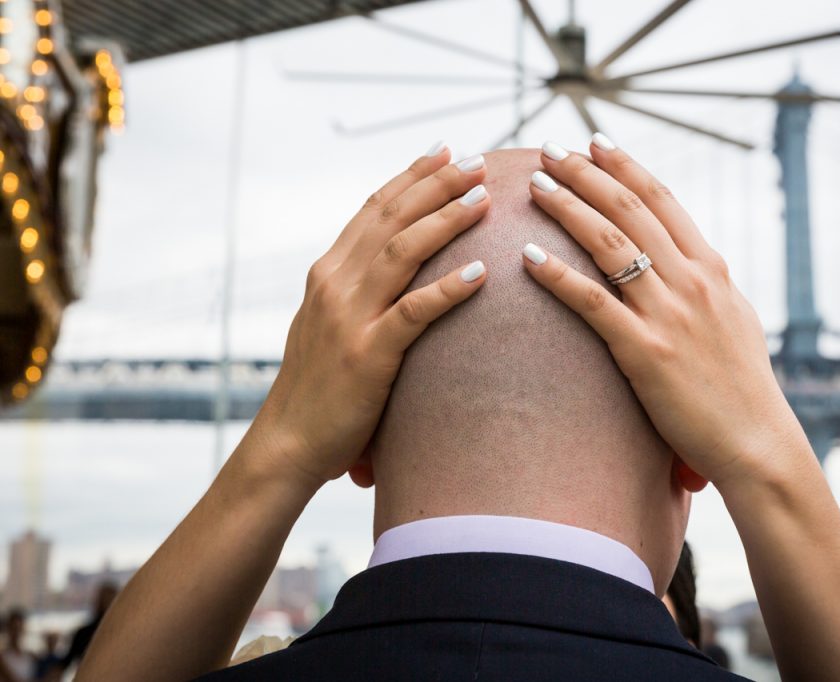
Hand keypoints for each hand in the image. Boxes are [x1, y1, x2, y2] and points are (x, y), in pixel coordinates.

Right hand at [251, 145, 490, 486]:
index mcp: (328, 273)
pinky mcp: (368, 355)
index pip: (373, 209)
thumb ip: (355, 289)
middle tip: (479, 162)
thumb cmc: (318, 385)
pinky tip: (482, 272)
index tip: (446, 151)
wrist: (288, 441)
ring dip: (446, 220)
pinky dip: (449, 289)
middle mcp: (335, 284)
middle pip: (392, 219)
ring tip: (484, 200)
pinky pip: (414, 313)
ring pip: (403, 252)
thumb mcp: (328, 323)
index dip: (411, 177)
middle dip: (437, 184)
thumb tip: (390, 262)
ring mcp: (349, 318)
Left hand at [523, 138, 809, 488]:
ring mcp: (669, 313)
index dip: (626, 166)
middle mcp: (691, 280)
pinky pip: (593, 303)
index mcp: (711, 268)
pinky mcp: (645, 351)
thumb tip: (687, 260)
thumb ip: (707, 284)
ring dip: (567, 207)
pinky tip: (528, 256)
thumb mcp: (734, 319)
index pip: (663, 200)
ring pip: (608, 243)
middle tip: (549, 149)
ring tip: (533, 185)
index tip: (595, 141)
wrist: (756, 440)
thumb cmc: (742, 385)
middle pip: (629, 210)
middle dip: (585, 173)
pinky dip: (558, 275)